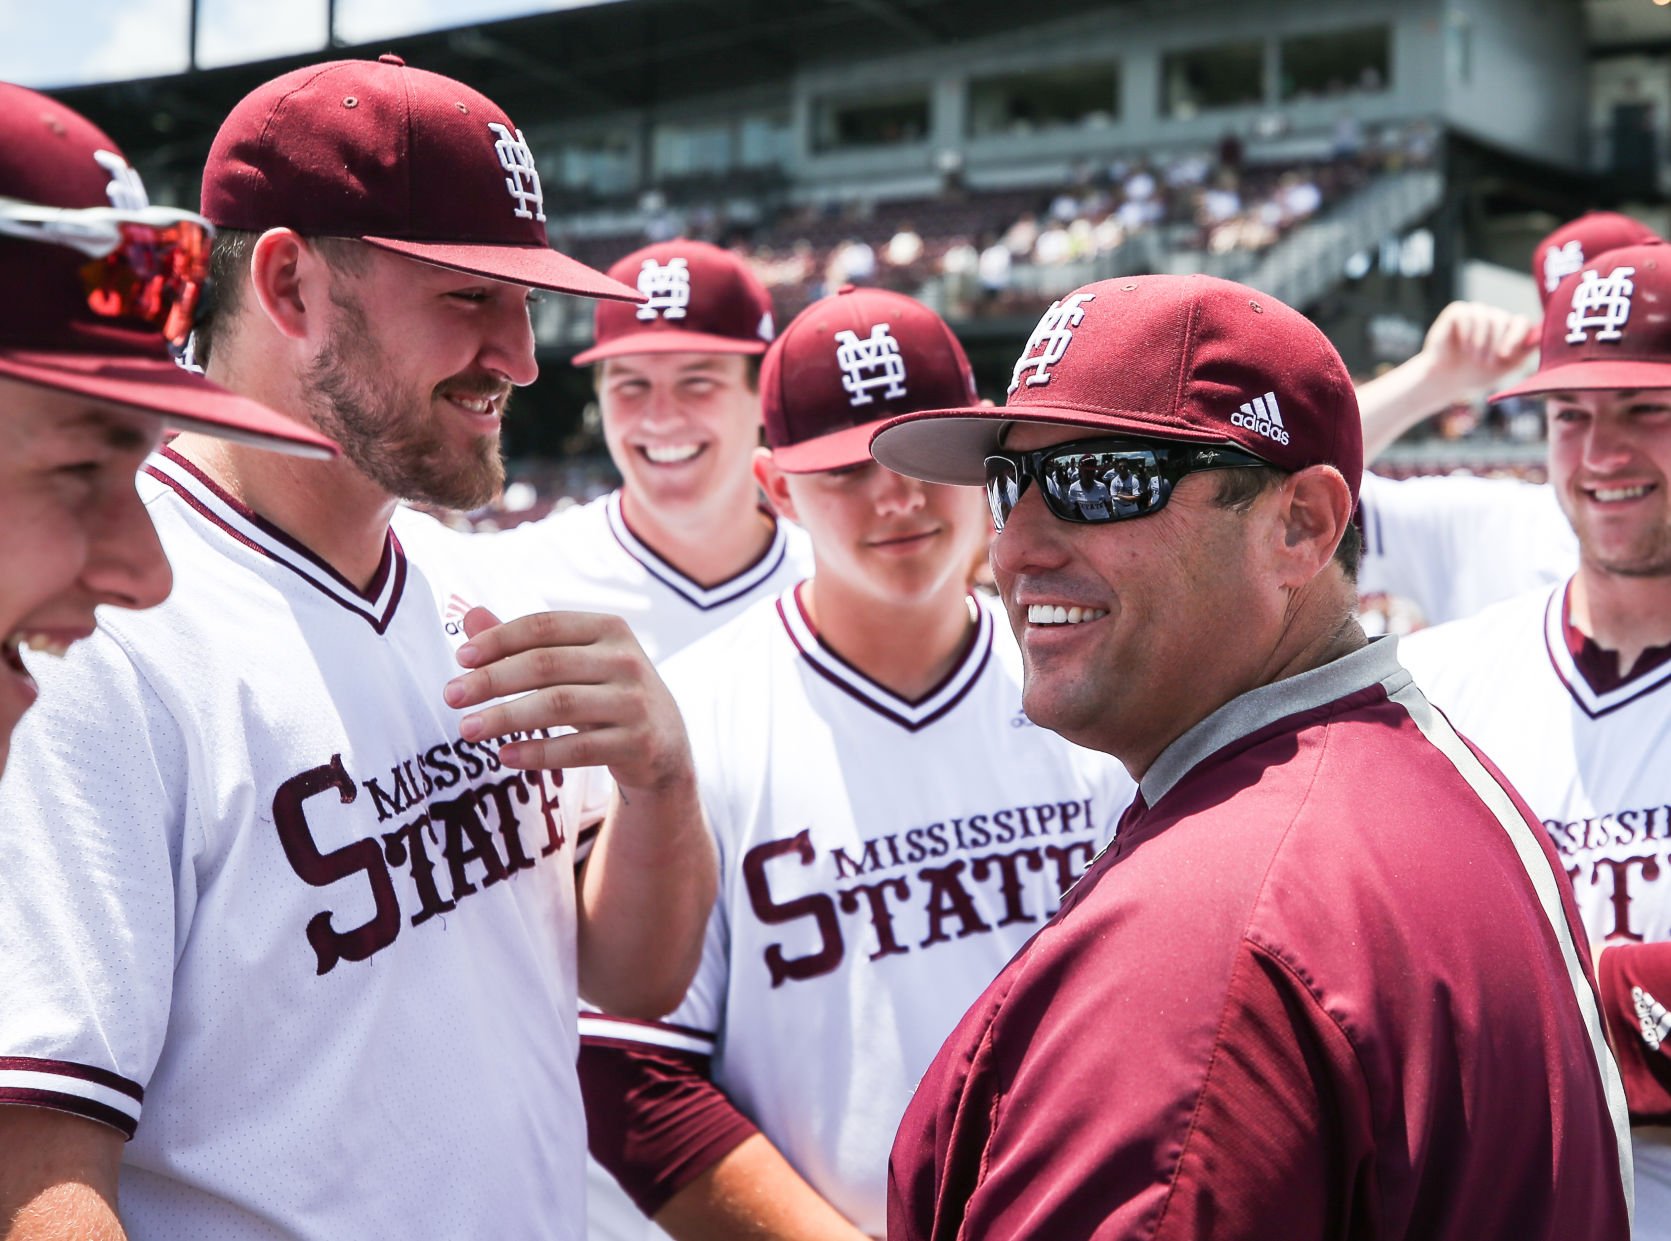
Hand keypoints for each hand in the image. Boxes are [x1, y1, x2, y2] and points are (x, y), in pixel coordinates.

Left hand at [443, 607, 692, 794]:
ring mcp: (635, 702)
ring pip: (559, 705)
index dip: (499, 639)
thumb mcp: (576, 662)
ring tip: (467, 730)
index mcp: (609, 628)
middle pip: (546, 664)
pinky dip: (538, 752)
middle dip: (492, 680)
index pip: (544, 625)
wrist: (665, 744)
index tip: (460, 658)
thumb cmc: (607, 693)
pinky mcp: (638, 742)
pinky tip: (505, 755)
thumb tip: (470, 617)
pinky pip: (579, 748)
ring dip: (506, 717)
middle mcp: (626, 659)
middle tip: (450, 696)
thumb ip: (526, 642)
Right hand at [1419, 301, 1538, 393]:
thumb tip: (1546, 338)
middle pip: (1502, 320)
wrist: (1445, 380)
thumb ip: (1525, 351)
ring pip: (1485, 318)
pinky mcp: (1457, 312)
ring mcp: (1476, 312)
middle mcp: (1494, 318)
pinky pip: (1467, 316)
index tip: (1504, 356)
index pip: (1521, 322)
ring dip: (1479, 342)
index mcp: (1509, 330)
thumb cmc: (1476, 375)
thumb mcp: (1505, 367)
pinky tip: (1461, 346)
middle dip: (1494, 344)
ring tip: (1472, 357)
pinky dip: (1465, 333)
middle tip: (1485, 363)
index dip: (1515, 337)